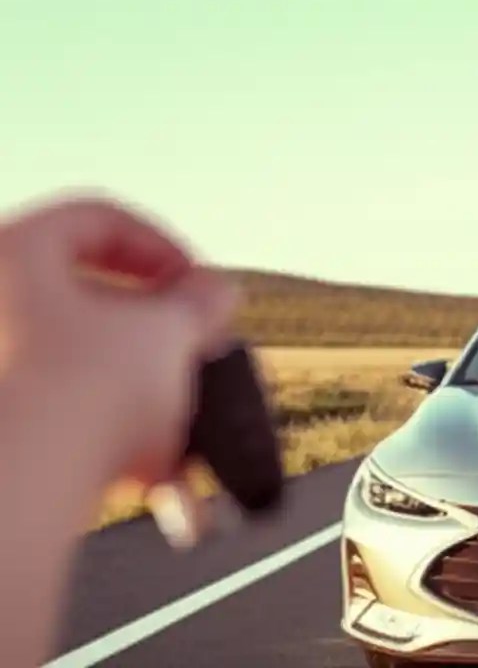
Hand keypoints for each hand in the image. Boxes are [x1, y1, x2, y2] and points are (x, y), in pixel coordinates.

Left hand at [0, 193, 238, 491]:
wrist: (16, 497)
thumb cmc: (86, 394)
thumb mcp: (168, 334)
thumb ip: (200, 305)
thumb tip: (217, 291)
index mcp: (13, 252)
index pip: (99, 219)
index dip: (164, 250)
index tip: (202, 291)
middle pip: (92, 305)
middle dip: (160, 343)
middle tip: (199, 361)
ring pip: (84, 375)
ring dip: (148, 406)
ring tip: (188, 447)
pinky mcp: (2, 428)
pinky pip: (64, 426)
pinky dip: (117, 449)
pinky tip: (169, 494)